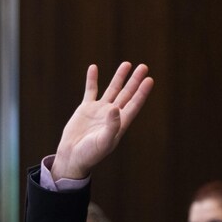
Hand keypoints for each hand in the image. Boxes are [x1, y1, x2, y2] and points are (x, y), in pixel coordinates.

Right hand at [50, 62, 153, 179]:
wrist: (72, 157)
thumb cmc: (90, 154)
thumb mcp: (103, 142)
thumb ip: (111, 126)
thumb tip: (115, 108)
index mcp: (120, 123)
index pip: (134, 104)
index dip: (142, 93)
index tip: (149, 80)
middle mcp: (112, 115)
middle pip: (126, 94)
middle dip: (134, 81)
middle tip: (143, 67)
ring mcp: (99, 110)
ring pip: (112, 90)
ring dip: (119, 77)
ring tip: (126, 64)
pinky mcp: (86, 109)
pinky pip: (90, 90)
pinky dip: (92, 79)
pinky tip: (93, 68)